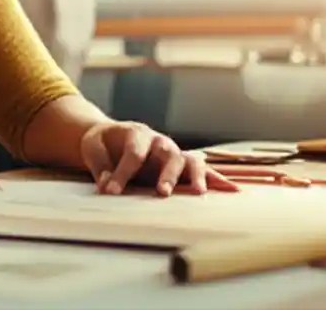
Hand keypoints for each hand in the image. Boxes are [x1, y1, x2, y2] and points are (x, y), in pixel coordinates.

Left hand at [80, 121, 237, 196]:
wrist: (111, 136)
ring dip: (195, 176)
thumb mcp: (93, 149)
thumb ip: (100, 167)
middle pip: (168, 154)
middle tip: (162, 192)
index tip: (112, 191)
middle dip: (167, 173)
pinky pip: (203, 171)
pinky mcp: (182, 165)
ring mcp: (173, 152)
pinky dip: (218, 180)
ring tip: (199, 193)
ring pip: (190, 160)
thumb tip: (107, 186)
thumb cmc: (102, 143)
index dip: (123, 172)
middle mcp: (159, 141)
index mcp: (136, 133)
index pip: (133, 153)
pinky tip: (233, 191)